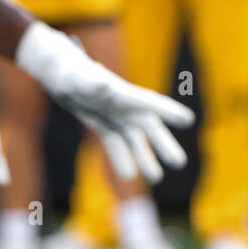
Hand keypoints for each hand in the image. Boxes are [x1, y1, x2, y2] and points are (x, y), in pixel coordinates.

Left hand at [15, 22, 194, 182]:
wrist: (59, 72)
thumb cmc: (69, 70)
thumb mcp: (77, 77)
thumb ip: (92, 83)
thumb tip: (106, 87)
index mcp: (122, 92)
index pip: (148, 103)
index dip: (168, 111)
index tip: (188, 120)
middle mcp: (124, 106)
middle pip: (149, 128)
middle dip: (163, 145)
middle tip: (179, 163)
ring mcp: (116, 117)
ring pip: (135, 141)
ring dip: (145, 158)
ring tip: (155, 178)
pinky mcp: (104, 125)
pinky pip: (115, 144)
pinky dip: (121, 158)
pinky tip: (128, 176)